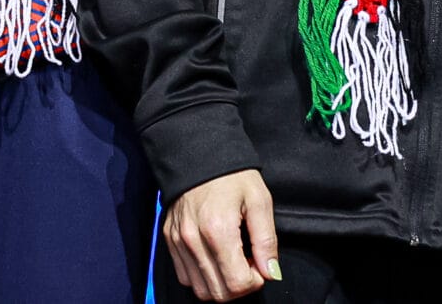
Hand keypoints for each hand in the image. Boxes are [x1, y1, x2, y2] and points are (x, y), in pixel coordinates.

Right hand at [161, 169, 280, 301]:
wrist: (198, 152)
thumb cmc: (232, 175)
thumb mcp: (259, 200)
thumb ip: (266, 240)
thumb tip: (271, 272)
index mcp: (218, 230)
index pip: (238, 284)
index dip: (256, 280)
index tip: (260, 263)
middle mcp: (194, 240)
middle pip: (219, 293)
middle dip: (239, 286)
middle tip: (248, 262)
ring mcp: (178, 242)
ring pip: (200, 290)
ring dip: (220, 284)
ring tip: (231, 260)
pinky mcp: (170, 240)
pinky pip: (185, 277)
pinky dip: (202, 276)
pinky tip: (214, 258)